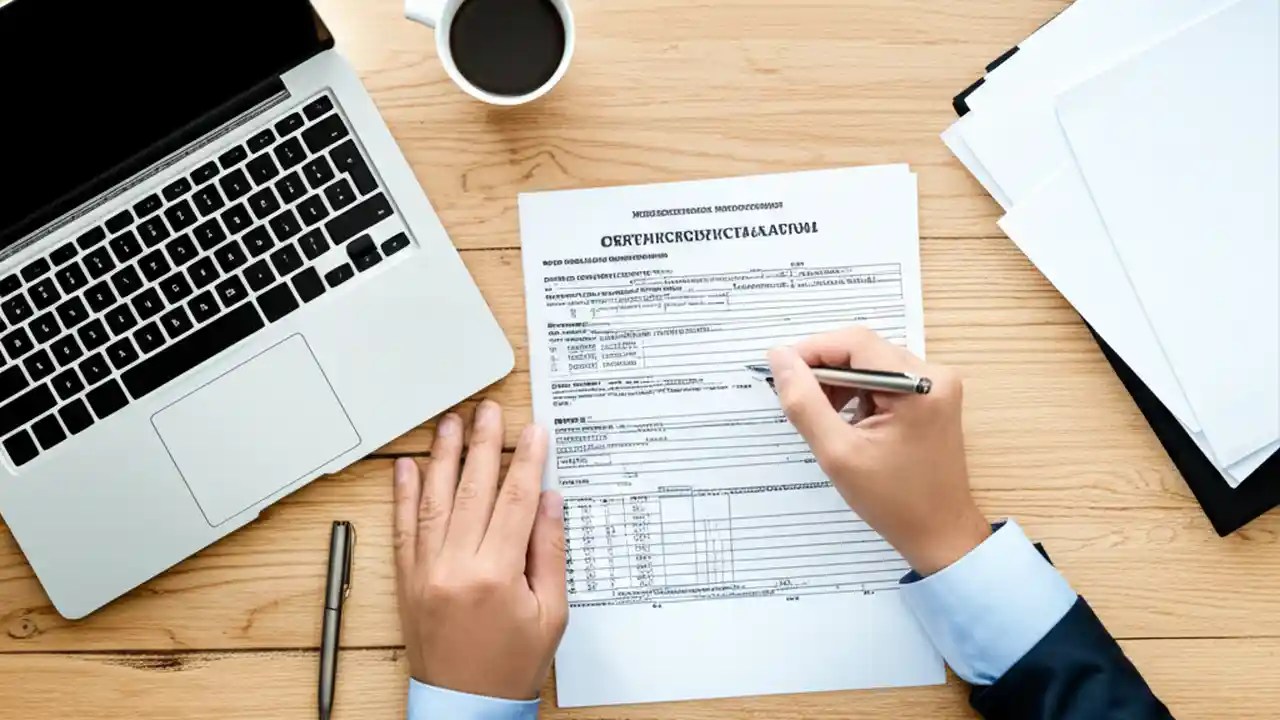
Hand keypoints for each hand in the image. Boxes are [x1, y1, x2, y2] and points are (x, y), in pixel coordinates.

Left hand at [393, 400, 567, 699]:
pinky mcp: (407, 580)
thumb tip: (548, 500)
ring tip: (450, 424)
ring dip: (442, 457)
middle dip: (484, 445)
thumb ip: (548, 552)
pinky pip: (403, 528)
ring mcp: (426, 571)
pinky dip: (403, 494)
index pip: (516, 501)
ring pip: (434, 500)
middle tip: (488, 411)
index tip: (534, 432)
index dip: (528, 461)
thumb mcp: (552, 613)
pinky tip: (406, 466)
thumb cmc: (512, 666)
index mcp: (497, 574)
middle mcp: (456, 566)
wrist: (465, 707)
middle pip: (473, 490)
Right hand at [767, 327, 990, 575]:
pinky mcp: (931, 398)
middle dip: (824, 371)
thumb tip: (779, 358)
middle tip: (795, 399)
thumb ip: (804, 401)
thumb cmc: (893, 501)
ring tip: (822, 418)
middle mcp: (933, 376)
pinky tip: (846, 423)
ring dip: (839, 384)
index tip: (780, 371)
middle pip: (862, 350)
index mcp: (918, 385)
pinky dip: (857, 394)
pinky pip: (883, 380)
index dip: (812, 350)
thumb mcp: (838, 453)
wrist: (940, 534)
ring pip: (870, 364)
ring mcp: (935, 386)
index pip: (855, 343)